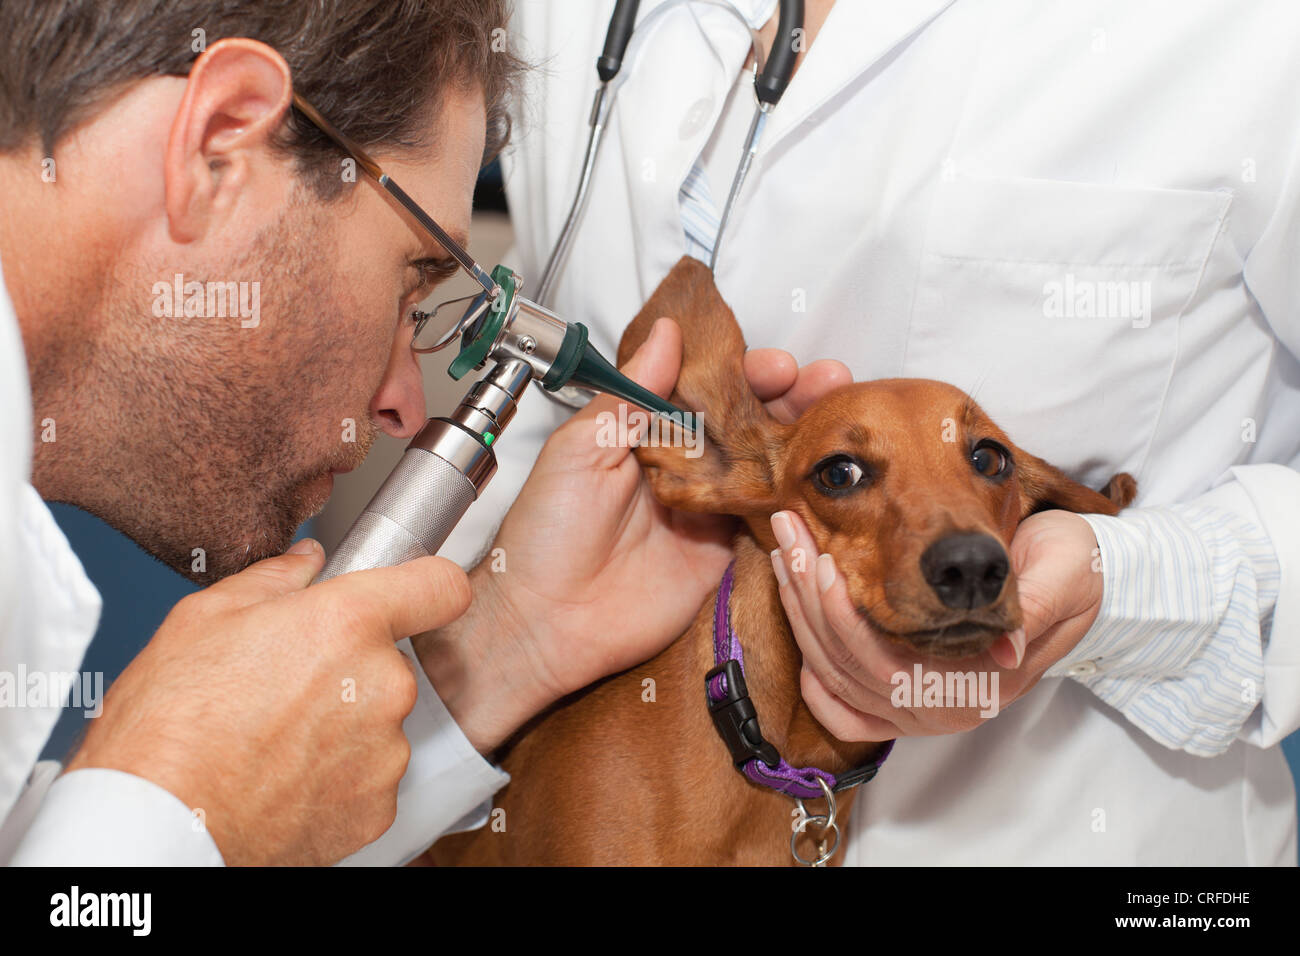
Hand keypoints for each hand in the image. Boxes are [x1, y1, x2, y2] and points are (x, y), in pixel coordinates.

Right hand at [64, 540, 470, 864]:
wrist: (157, 825)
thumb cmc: (168, 726)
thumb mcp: (204, 618)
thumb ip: (273, 580)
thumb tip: (305, 562)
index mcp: (348, 623)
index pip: (439, 587)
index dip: (427, 586)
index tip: (415, 596)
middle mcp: (382, 685)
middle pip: (389, 661)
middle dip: (347, 668)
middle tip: (284, 686)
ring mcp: (386, 751)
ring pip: (377, 721)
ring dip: (341, 726)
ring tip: (273, 741)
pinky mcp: (378, 807)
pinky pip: (368, 776)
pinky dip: (336, 778)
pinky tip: (283, 779)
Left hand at [415, 317, 849, 751]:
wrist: (546, 621)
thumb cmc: (546, 532)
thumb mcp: (581, 446)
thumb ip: (632, 392)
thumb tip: (668, 332)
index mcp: (650, 433)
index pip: (710, 390)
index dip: (748, 372)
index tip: (776, 363)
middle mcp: (687, 467)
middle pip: (751, 423)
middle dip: (793, 399)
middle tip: (828, 381)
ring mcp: (710, 511)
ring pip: (769, 465)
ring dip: (807, 440)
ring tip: (843, 419)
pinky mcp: (724, 556)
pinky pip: (770, 523)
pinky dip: (801, 501)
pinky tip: (831, 481)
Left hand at [771, 508, 1103, 739]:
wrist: (1077, 578)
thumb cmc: (1070, 568)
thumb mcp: (1065, 574)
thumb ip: (1035, 606)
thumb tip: (1006, 646)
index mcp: (983, 684)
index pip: (888, 664)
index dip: (845, 617)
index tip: (822, 559)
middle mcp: (946, 710)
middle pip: (849, 668)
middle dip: (807, 599)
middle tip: (789, 533)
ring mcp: (921, 712)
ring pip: (836, 678)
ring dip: (800, 615)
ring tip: (786, 550)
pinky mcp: (905, 702)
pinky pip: (845, 711)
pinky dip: (813, 677)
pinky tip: (798, 624)